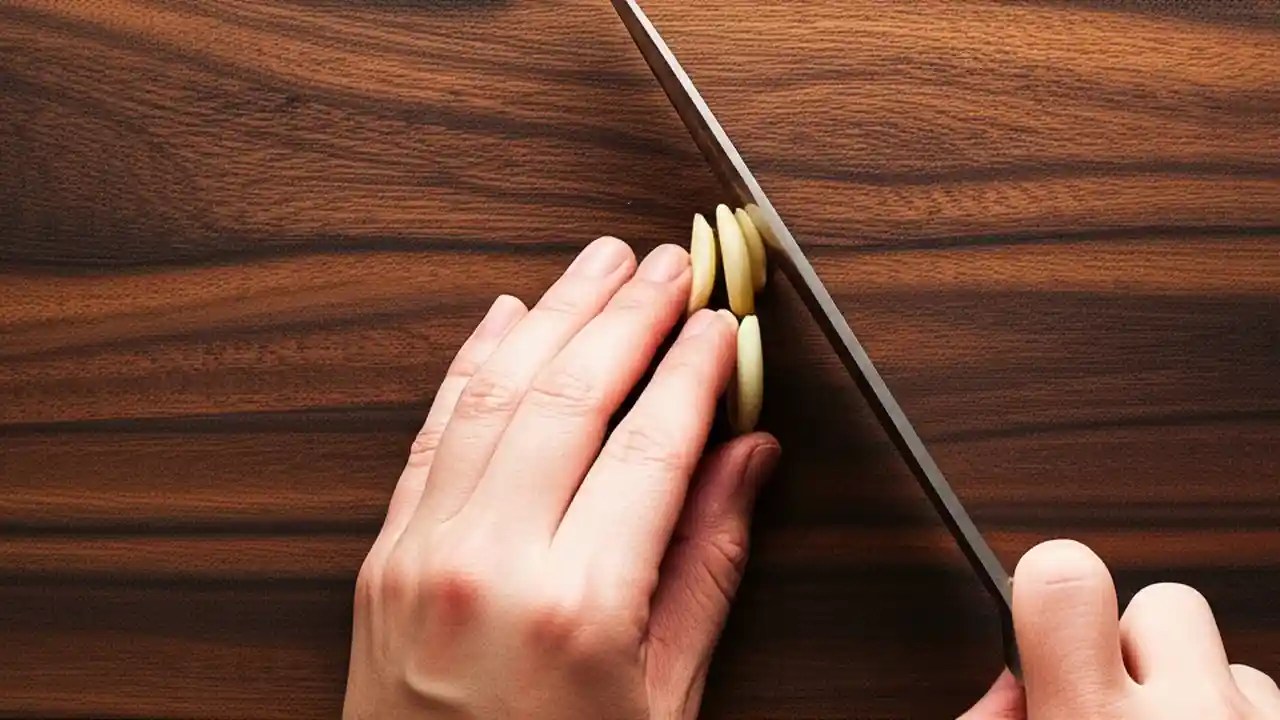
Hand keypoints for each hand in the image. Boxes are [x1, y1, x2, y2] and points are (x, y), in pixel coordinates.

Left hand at [343, 236, 779, 719]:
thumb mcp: (664, 699)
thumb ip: (708, 568)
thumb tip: (747, 463)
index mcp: (578, 608)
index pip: (653, 443)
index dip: (694, 370)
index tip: (720, 323)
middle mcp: (490, 564)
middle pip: (572, 396)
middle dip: (628, 314)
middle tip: (669, 263)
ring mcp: (423, 552)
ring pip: (495, 393)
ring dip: (553, 315)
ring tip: (597, 262)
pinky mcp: (384, 555)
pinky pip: (431, 432)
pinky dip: (469, 365)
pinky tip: (505, 318)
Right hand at [961, 539, 1279, 718]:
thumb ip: (998, 719)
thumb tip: (1006, 685)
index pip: (1063, 578)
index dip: (1050, 580)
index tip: (1047, 608)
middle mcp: (1190, 718)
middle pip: (1163, 603)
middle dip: (1135, 646)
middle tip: (1115, 708)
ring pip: (1226, 660)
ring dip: (1194, 695)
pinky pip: (1267, 704)